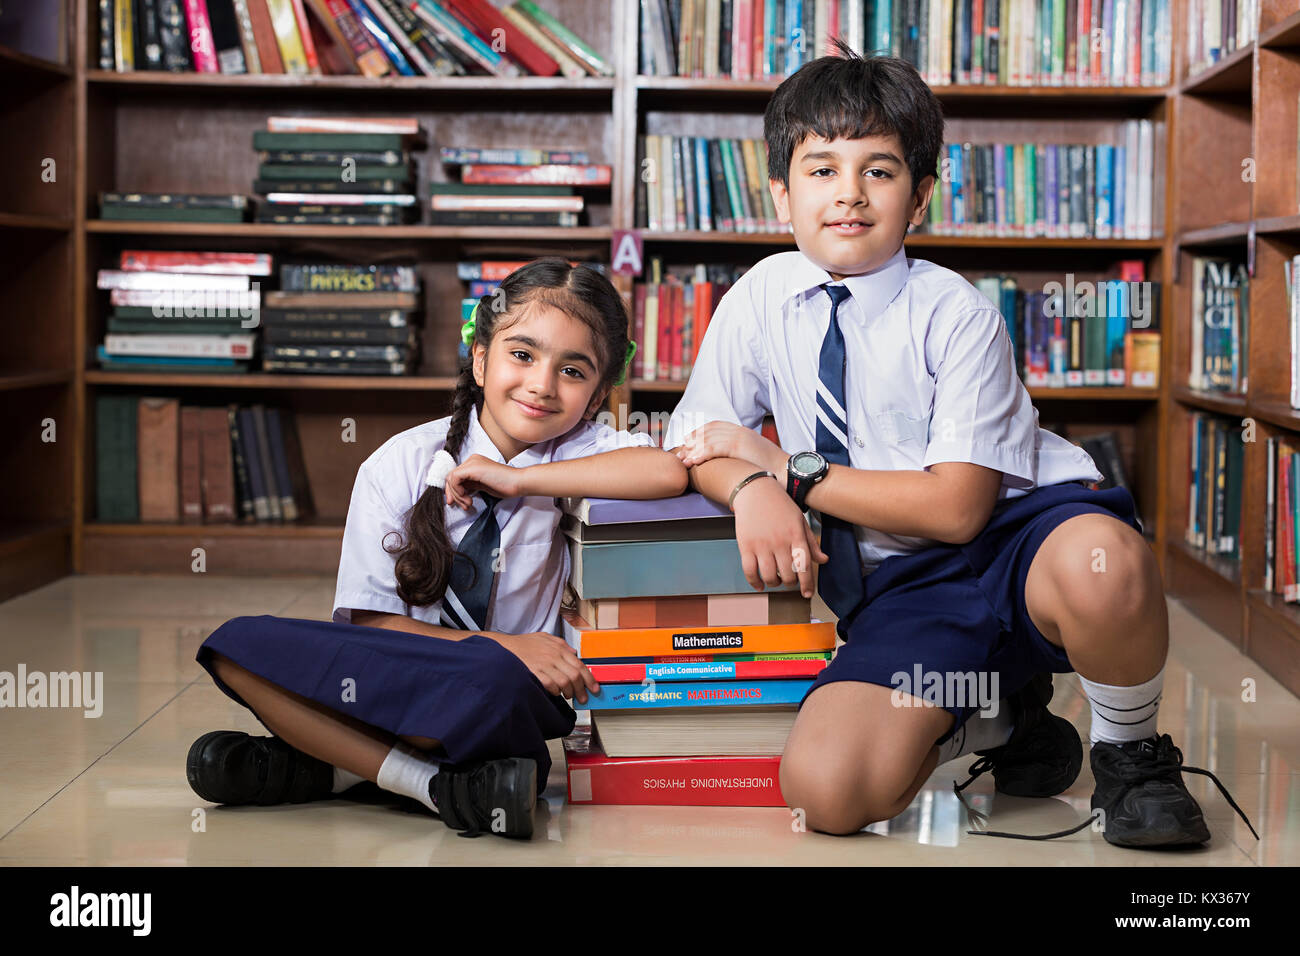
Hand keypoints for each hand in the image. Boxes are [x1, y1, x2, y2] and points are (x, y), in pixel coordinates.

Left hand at [443, 454, 523, 509]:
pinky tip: (468, 498)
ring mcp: (472, 462)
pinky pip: (455, 479)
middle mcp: (472, 460)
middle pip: (451, 477)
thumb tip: (458, 492)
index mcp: (474, 463)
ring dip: (457, 495)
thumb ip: (470, 486)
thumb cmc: (505, 485)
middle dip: (453, 494)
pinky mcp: (473, 468)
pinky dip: (458, 491)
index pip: (455, 476)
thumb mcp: (483, 485)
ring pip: (451, 478)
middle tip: (461, 505)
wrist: (517, 482)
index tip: (456, 503)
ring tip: (468, 504)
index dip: (453, 491)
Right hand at [490, 631, 599, 703]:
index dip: (590, 679)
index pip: (580, 665)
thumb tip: (574, 652)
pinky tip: (555, 692)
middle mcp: (553, 656)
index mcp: (558, 648)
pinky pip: (551, 686)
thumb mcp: (544, 637)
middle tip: (583, 698)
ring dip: (569, 692)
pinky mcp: (535, 673)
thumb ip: (561, 644)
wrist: (504, 648)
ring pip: (565, 682)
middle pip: (575, 676)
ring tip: (568, 695)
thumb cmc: (523, 644)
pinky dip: (556, 692)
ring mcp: (544, 665)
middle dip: (581, 690)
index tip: (594, 689)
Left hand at [675, 421, 787, 473]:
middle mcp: (740, 431)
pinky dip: (702, 453)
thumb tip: (729, 463)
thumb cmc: (772, 470)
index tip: (686, 442)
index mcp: (742, 432)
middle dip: (691, 442)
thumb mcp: (753, 457)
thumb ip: (739, 455)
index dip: (698, 433)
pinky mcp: (740, 446)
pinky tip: (693, 461)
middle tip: (678, 453)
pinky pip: (715, 447)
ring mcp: (740, 437)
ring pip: (709, 439)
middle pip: (708, 431)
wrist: (788, 472)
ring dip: (693, 450)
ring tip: (682, 460)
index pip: (715, 426)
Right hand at [732, 477, 827, 597]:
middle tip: (788, 580)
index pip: (805, 566)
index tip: (807, 593)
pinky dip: (755, 582)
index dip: (807, 583)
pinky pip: (750, 572)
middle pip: (787, 575)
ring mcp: (762, 545)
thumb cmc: (779, 504)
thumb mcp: (799, 520)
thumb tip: (823, 560)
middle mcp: (780, 542)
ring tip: (775, 580)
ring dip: (774, 583)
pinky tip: (759, 584)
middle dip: (790, 583)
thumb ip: (811, 542)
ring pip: (769, 576)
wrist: (755, 490)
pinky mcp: (746, 546)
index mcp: (795, 535)